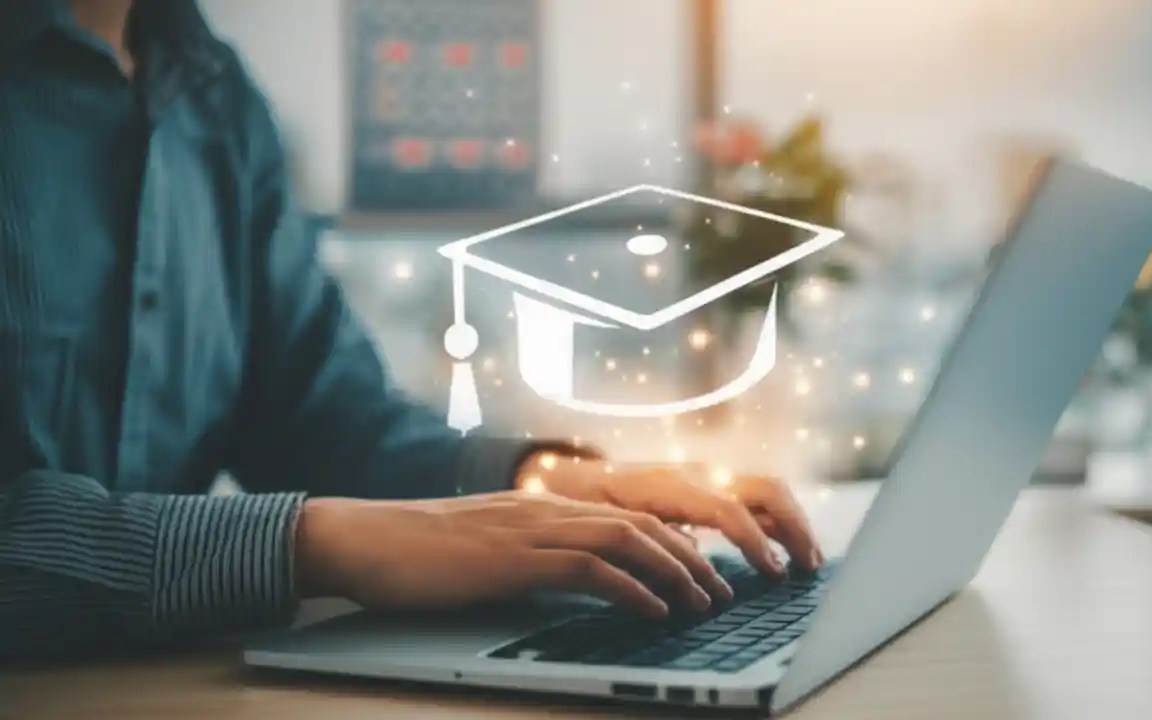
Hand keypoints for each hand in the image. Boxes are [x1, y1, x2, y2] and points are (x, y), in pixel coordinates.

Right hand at [294, 492, 734, 617]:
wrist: (362, 540)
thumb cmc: (414, 551)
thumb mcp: (481, 548)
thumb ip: (524, 552)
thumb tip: (558, 576)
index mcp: (539, 507)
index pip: (623, 514)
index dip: (670, 540)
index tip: (700, 567)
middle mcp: (545, 510)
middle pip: (640, 523)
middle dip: (690, 557)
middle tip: (721, 589)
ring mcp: (531, 531)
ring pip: (627, 540)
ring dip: (675, 573)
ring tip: (704, 603)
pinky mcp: (516, 560)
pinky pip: (591, 570)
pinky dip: (633, 590)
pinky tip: (656, 611)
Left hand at [519, 455, 822, 576]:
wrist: (576, 476)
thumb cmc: (589, 503)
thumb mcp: (612, 524)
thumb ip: (652, 537)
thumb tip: (694, 558)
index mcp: (674, 483)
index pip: (729, 508)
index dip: (755, 540)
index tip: (774, 572)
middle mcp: (700, 474)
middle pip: (766, 489)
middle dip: (795, 526)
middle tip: (809, 566)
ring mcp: (710, 476)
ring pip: (768, 491)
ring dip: (795, 523)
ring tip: (809, 561)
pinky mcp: (713, 485)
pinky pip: (756, 498)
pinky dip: (779, 521)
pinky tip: (787, 549)